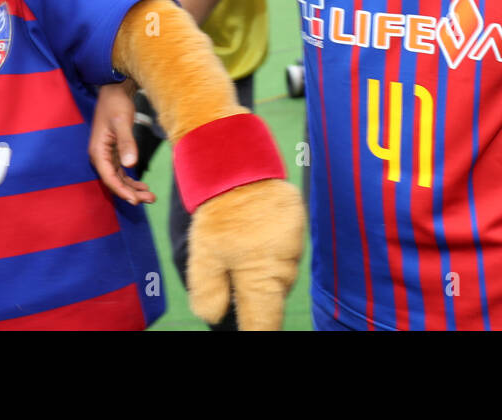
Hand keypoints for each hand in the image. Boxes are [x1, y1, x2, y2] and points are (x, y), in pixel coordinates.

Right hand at [89, 81, 153, 204]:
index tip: (136, 201)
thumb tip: (130, 164)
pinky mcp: (114, 150)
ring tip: (150, 196)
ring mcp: (107, 154)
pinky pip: (121, 170)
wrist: (115, 89)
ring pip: (119, 177)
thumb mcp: (122, 123)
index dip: (122, 191)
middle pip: (115, 181)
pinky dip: (131, 178)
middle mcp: (100, 156)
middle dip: (131, 192)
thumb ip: (126, 143)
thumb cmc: (116, 103)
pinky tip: (143, 185)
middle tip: (150, 200)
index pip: (109, 177)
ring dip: (133, 187)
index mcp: (98, 151)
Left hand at [186, 179, 305, 329]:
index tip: (255, 335)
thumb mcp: (203, 255)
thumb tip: (213, 317)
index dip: (259, 332)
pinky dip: (273, 246)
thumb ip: (209, 290)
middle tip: (233, 269)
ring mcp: (295, 244)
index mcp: (261, 278)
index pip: (264, 322)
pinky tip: (256, 230)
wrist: (239, 165)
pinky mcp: (298, 224)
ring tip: (244, 244)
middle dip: (256, 293)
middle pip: (272, 296)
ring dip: (265, 267)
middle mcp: (284, 265)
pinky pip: (287, 247)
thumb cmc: (219, 214)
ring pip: (280, 270)